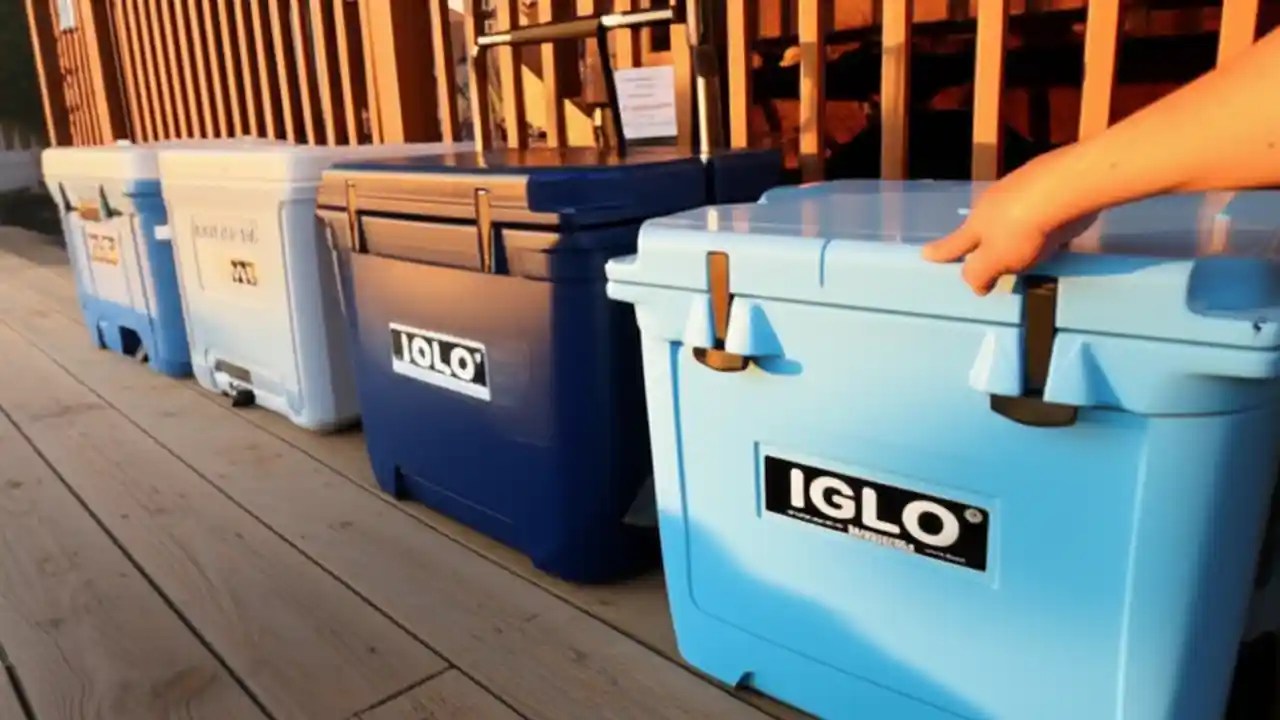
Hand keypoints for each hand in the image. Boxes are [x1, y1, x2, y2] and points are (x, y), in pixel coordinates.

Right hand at [923, 149, 1090, 294]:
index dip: (941, 252)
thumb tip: (975, 286)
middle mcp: (991, 204)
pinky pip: (1033, 206)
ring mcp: (1018, 190)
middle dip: (977, 238)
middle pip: (979, 225)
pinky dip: (1035, 217)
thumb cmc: (1023, 229)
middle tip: (979, 251)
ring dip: (1008, 227)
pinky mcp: (1045, 184)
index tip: (925, 255)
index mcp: (976, 224)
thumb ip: (980, 274)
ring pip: (1006, 213)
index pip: (954, 244)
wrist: (1064, 187)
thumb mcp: (996, 260)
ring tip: (1019, 241)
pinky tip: (1048, 225)